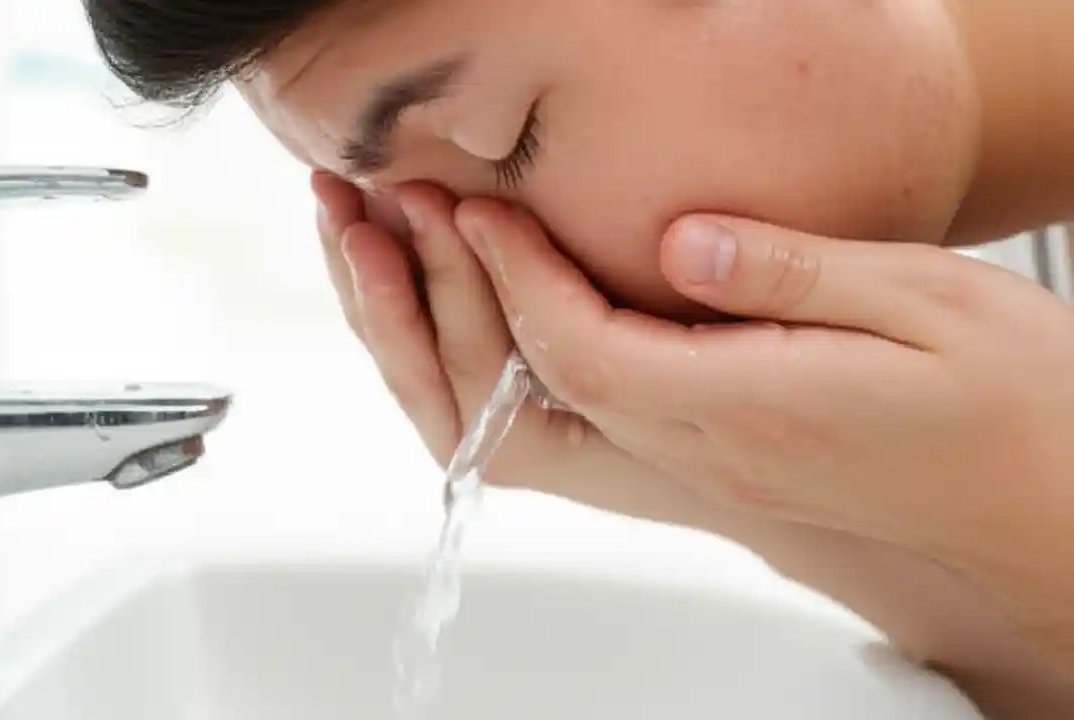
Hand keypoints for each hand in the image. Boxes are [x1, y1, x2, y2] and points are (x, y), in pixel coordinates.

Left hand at [455, 199, 1073, 705]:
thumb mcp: (929, 307)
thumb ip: (793, 275)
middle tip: (413, 220)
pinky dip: (534, 362)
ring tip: (432, 256)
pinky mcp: (716, 467)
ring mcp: (708, 470)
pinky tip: (518, 308)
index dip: (516, 278)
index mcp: (752, 413)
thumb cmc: (1015, 411)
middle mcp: (710, 456)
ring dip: (479, 337)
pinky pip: (596, 420)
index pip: (585, 352)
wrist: (1046, 516)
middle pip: (544, 392)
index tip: (476, 209)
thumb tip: (681, 243)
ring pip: (555, 414)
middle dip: (462, 304)